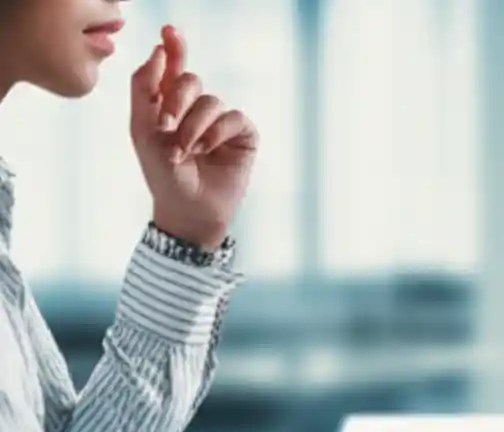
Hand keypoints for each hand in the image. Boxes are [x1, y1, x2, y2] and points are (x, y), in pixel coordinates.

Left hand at [130, 25, 257, 249]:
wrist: (188, 210)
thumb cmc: (163, 175)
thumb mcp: (143, 131)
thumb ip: (145, 89)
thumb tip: (158, 51)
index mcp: (170, 105)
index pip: (172, 69)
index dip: (173, 48)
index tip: (170, 32)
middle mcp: (197, 109)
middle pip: (189, 80)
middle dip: (176, 101)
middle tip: (166, 125)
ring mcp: (221, 121)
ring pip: (210, 101)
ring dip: (193, 128)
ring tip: (185, 152)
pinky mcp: (243, 135)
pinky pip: (233, 118)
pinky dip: (216, 133)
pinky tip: (207, 151)